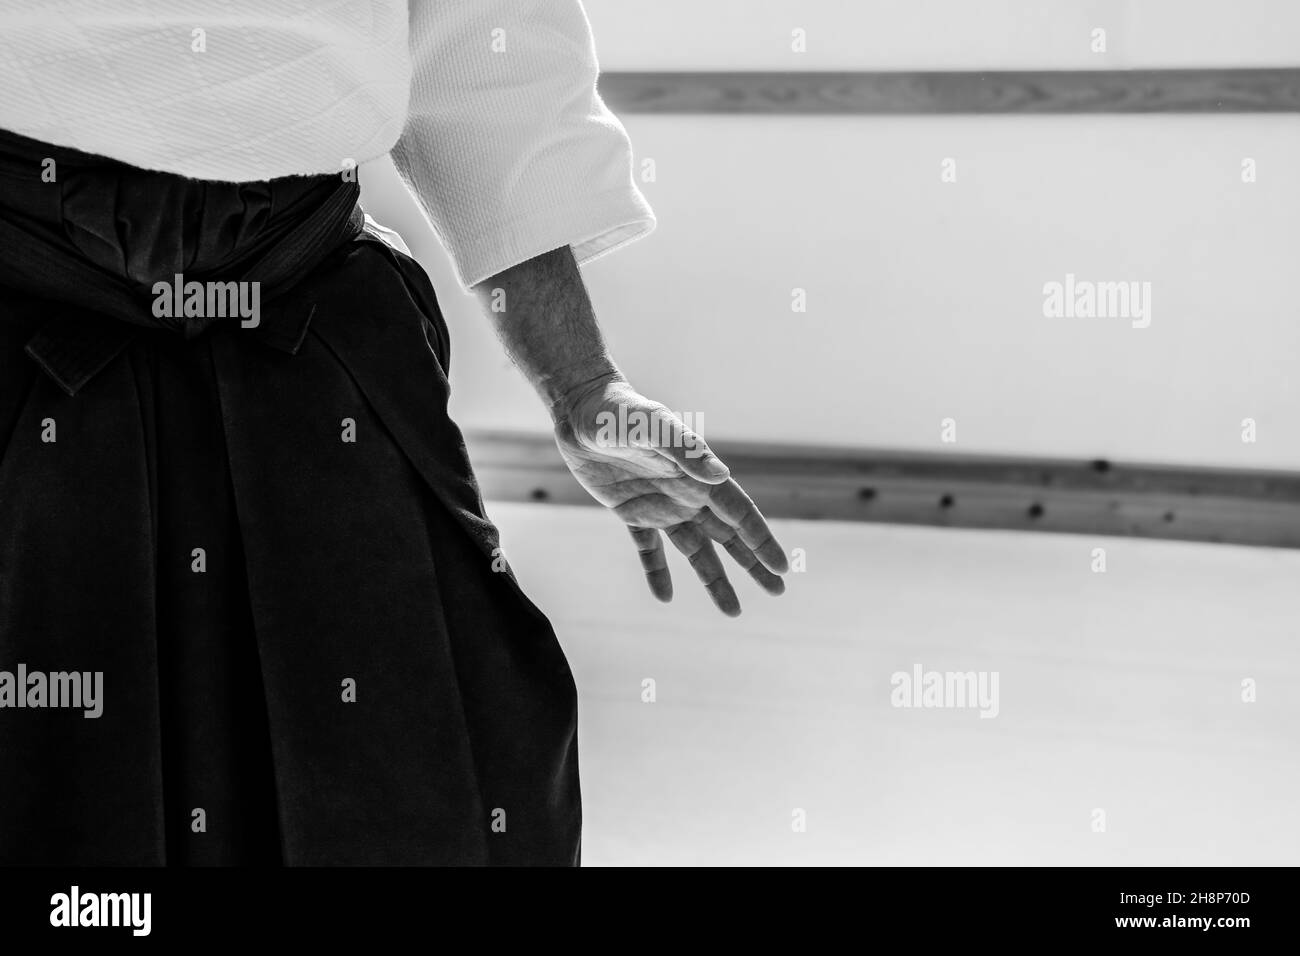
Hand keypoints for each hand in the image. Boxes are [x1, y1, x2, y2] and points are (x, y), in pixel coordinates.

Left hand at [553, 376, 788, 615]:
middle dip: (752, 563)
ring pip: (696, 551)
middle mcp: (687, 494)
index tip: (782, 568)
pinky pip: (649, 551)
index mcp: (699, 476)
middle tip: (777, 590)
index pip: (740, 514)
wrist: (581, 409)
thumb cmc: (621, 412)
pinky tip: (665, 597)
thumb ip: (686, 451)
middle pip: (728, 537)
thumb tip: (721, 475)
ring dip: (714, 579)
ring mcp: (660, 506)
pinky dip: (657, 574)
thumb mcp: (653, 428)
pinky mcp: (631, 513)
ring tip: (733, 610)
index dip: (761, 541)